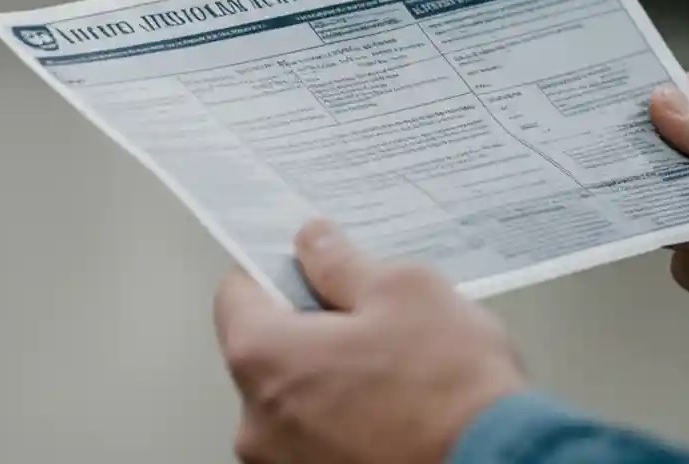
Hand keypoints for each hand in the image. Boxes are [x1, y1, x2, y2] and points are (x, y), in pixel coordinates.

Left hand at [213, 221, 525, 463]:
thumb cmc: (451, 390)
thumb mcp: (404, 291)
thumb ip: (343, 264)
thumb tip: (316, 245)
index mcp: (264, 358)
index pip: (236, 295)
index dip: (278, 274)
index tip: (312, 268)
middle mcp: (258, 423)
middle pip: (267, 353)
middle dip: (313, 332)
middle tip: (373, 321)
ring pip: (297, 403)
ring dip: (333, 383)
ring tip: (398, 375)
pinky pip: (319, 443)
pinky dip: (349, 426)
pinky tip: (399, 415)